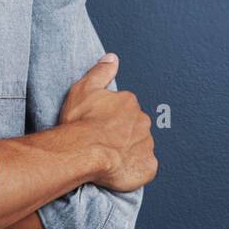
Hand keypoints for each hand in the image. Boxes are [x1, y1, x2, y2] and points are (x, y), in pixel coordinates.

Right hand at [58, 54, 156, 192]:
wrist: (82, 151)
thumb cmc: (80, 121)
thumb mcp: (84, 88)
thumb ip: (101, 71)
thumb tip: (112, 58)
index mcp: (130, 102)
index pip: (125, 109)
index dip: (111, 118)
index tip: (99, 125)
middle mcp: (143, 122)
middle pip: (134, 127)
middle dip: (122, 134)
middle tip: (103, 142)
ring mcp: (147, 145)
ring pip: (140, 147)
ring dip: (129, 151)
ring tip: (109, 158)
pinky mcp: (147, 167)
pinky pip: (144, 168)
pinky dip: (135, 169)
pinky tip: (120, 170)